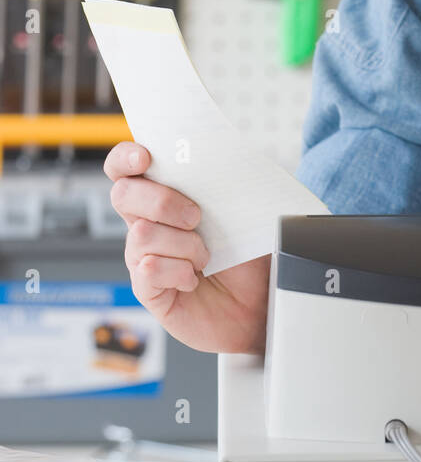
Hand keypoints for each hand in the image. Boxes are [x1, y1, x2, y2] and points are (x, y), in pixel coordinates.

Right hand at [103, 141, 269, 353]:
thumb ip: (224, 185)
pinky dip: (179, 272)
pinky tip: (192, 280)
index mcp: (164, 197)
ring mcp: (142, 257)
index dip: (125, 158)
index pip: (125, 169)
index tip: (145, 157)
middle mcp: (146, 224)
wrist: (256, 304)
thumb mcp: (242, 212)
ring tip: (205, 257)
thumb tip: (222, 160)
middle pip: (123, 195)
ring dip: (184, 244)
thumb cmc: (246, 257)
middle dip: (162, 201)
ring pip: (142, 234)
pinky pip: (149, 270)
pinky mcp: (147, 289)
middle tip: (196, 217)